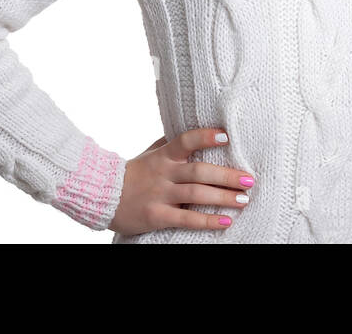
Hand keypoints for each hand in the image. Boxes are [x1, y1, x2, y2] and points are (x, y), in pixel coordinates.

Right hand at [109, 127, 255, 235]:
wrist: (102, 196)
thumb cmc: (134, 172)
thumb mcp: (151, 153)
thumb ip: (172, 144)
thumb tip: (197, 130)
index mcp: (163, 155)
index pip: (185, 140)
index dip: (205, 136)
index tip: (227, 136)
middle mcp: (163, 173)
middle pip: (199, 171)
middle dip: (227, 176)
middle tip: (249, 180)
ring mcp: (159, 195)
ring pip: (196, 195)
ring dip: (222, 197)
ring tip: (243, 200)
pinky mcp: (156, 216)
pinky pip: (186, 219)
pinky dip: (207, 220)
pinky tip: (225, 221)